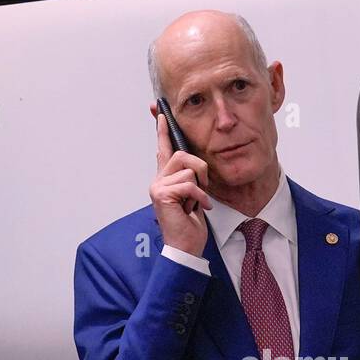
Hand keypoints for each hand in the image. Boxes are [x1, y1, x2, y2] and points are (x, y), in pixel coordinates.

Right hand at [149, 102, 211, 257]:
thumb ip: (191, 178)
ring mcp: (158, 187)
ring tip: (196, 202)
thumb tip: (195, 165)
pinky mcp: (161, 195)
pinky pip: (189, 184)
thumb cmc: (190, 224)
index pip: (162, 148)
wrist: (185, 247)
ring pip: (188, 168)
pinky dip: (199, 197)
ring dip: (200, 187)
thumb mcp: (194, 196)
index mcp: (165, 178)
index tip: (159, 111)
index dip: (161, 129)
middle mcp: (158, 180)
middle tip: (201, 190)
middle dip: (200, 171)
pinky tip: (198, 208)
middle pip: (182, 155)